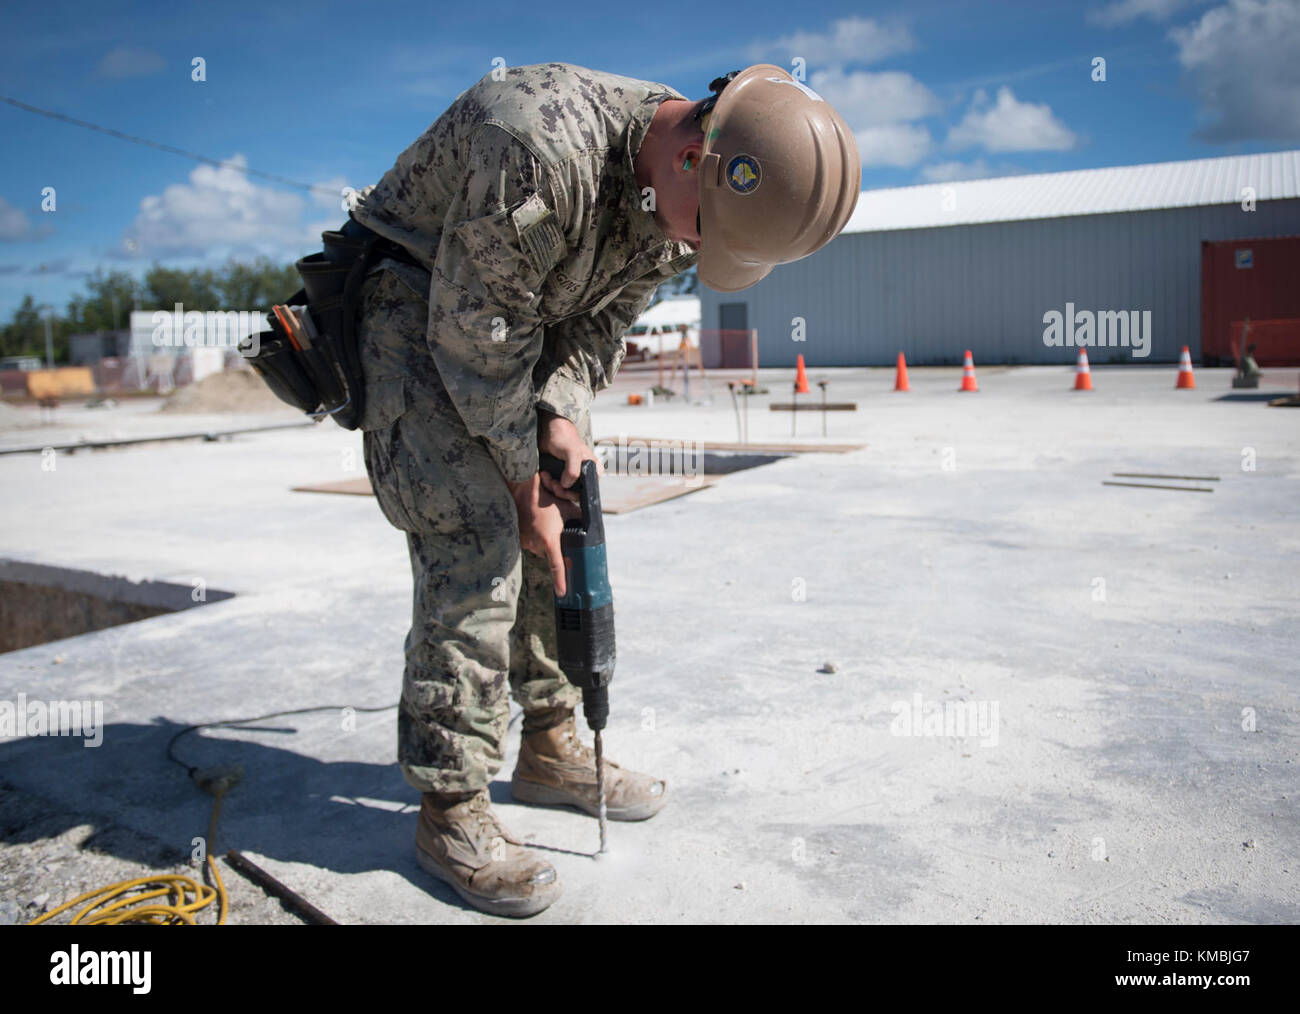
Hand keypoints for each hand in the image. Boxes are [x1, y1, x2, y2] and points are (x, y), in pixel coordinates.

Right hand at [506, 473, 575, 595]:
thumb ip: (579, 521)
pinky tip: (539, 524)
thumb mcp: (568, 509)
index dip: (560, 581)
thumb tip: (589, 528)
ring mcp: (526, 542)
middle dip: (556, 550)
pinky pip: (531, 543)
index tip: (562, 593)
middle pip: (550, 556)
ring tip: (546, 524)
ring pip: (541, 549)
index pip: (557, 566)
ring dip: (546, 542)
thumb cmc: (548, 499)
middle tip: (558, 535)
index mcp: (550, 540)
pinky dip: (536, 538)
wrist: (524, 490)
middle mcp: (536, 544)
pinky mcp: (519, 538)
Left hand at [537, 410, 601, 503]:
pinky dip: (548, 483)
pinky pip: (555, 486)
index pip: (589, 490)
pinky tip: (544, 474)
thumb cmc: (564, 436)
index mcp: (593, 469)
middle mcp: (584, 473)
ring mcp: (571, 475)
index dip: (575, 493)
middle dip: (562, 491)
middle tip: (552, 484)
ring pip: (564, 491)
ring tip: (546, 476)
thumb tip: (567, 485)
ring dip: (552, 487)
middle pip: (575, 494)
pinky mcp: (560, 475)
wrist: (548, 430)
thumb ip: (573, 469)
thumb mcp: (572, 452)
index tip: (563, 488)